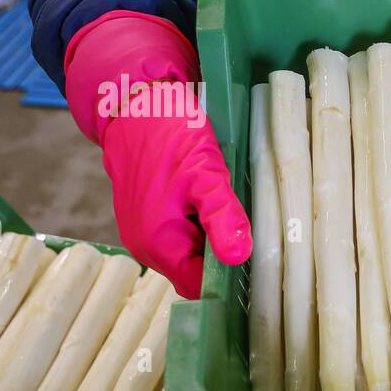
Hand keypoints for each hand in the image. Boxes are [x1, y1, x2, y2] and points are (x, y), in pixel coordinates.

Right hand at [64, 10, 250, 297]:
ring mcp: (143, 231)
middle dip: (222, 257)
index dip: (228, 279)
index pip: (199, 287)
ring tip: (233, 211)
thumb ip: (222, 218)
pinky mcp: (146, 216)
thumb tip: (239, 258)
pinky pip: (178, 234)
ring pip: (188, 252)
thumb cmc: (171, 135)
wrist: (135, 103)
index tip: (255, 260)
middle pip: (194, 272)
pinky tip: (213, 202)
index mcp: (158, 244)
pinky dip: (198, 224)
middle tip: (252, 232)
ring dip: (211, 238)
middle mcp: (145, 246)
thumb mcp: (205, 175)